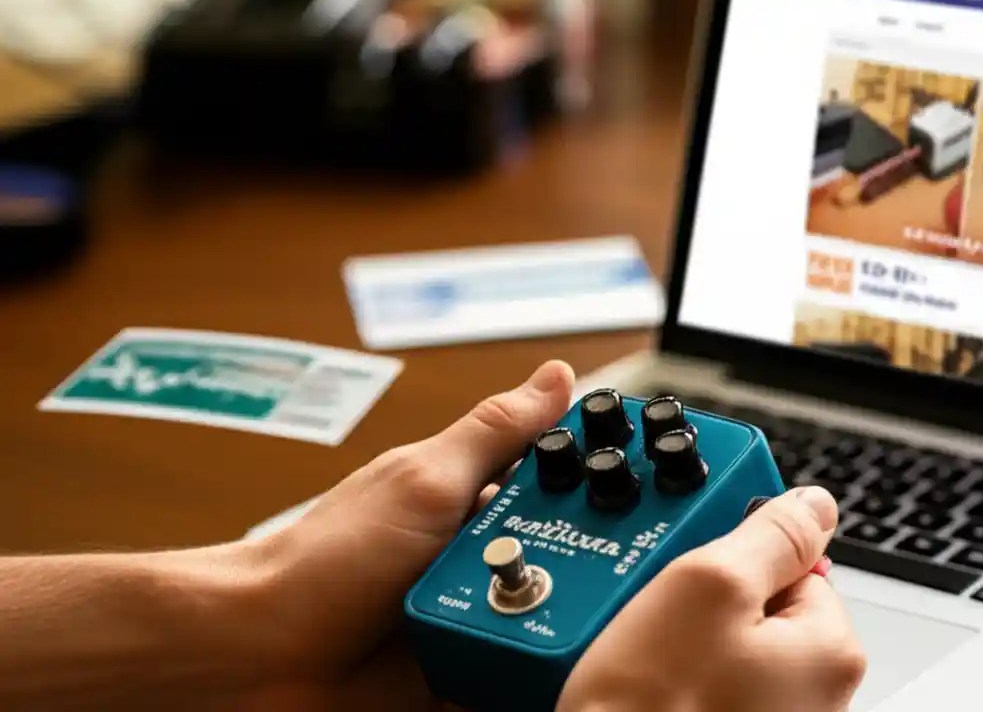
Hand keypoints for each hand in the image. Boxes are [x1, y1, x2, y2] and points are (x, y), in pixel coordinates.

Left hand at [240, 361, 575, 709]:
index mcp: (475, 500)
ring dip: (568, 626)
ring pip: (556, 620)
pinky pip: (522, 673)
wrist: (263, 653)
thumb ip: (496, 433)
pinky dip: (539, 672)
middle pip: (574, 559)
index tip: (653, 498)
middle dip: (595, 571)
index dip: (608, 490)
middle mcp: (483, 556)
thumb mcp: (426, 480)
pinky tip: (559, 672)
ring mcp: (477, 617)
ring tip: (577, 632)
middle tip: (600, 582)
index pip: (564, 486)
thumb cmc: (326, 559)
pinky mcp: (470, 671)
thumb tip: (557, 376)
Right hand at [558, 487, 865, 711]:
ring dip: (672, 637)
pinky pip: (699, 686)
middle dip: (697, 597)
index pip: (794, 559)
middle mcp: (813, 695)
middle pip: (754, 605)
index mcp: (829, 649)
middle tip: (650, 610)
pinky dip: (666, 679)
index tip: (689, 551)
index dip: (731, 546)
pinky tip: (634, 688)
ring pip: (718, 646)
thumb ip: (769, 534)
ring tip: (632, 656)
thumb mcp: (706, 587)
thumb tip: (814, 503)